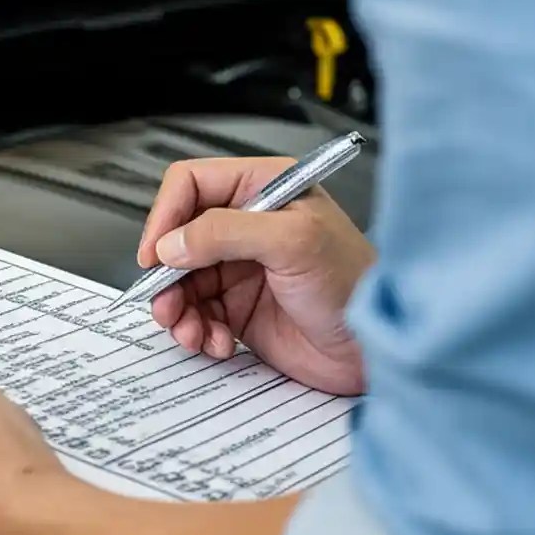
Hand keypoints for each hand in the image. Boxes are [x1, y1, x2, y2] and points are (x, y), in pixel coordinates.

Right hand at [137, 157, 374, 394]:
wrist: (377, 349)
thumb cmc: (357, 285)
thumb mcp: (293, 243)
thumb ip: (226, 232)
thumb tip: (173, 243)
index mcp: (262, 189)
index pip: (191, 185)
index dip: (166, 217)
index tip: (156, 253)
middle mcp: (247, 225)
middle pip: (177, 239)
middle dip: (166, 275)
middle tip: (166, 302)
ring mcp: (240, 268)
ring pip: (180, 281)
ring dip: (177, 310)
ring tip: (190, 331)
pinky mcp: (238, 307)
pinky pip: (196, 314)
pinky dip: (197, 332)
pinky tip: (216, 342)